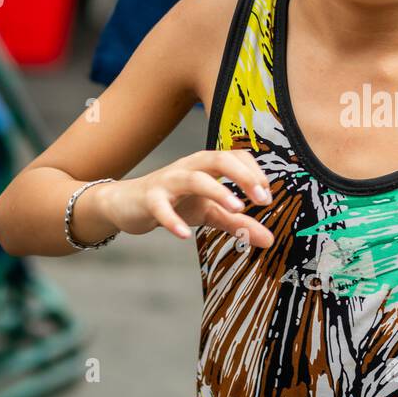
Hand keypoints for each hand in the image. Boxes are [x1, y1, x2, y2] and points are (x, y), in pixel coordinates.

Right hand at [98, 149, 274, 245]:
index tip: (267, 197)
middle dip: (244, 176)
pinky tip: (184, 235)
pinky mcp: (149, 199)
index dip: (255, 173)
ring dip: (218, 191)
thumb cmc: (175, 201)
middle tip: (262, 199)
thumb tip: (269, 240)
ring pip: (194, 178)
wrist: (127, 203)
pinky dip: (173, 220)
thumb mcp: (210, 212)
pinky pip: (161, 207)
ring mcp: (168, 181)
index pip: (237, 156)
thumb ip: (238, 223)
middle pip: (219, 159)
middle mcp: (190, 167)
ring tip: (237, 209)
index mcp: (207, 165)